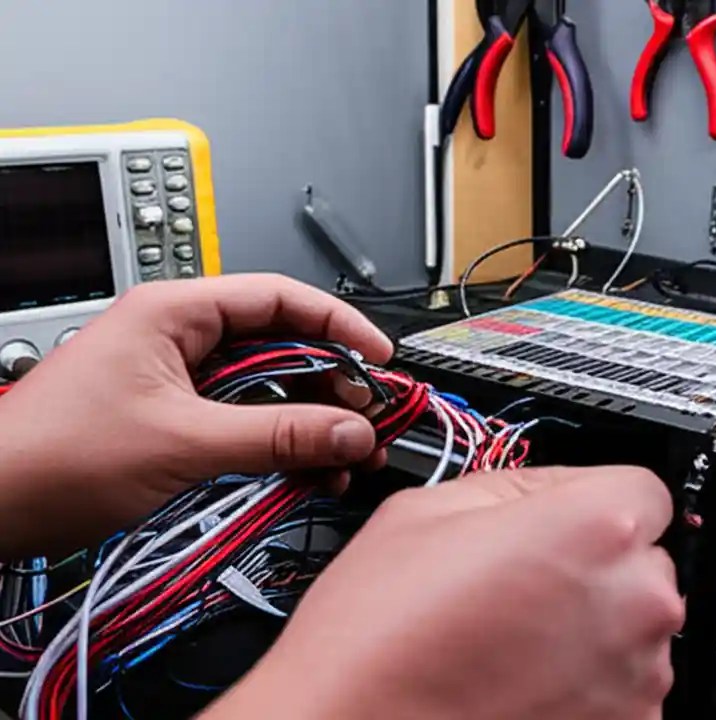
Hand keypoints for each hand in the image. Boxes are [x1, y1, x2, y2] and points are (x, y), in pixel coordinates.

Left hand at [0, 274, 392, 556]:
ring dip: (311, 423)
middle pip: (282, 346)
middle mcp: (179, 337)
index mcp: (174, 312)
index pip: (280, 298)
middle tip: (370, 420)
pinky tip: (310, 471)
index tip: (379, 360)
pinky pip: (245, 421)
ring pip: (268, 389)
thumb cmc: (51, 457)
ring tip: (348, 456)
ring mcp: (178, 380)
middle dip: (332, 386)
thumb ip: (278, 436)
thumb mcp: (185, 443)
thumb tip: (349, 429)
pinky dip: (281, 445)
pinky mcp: (175, 419)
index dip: (339, 324)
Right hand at [206, 466, 682, 719]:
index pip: (644, 490)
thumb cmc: (378, 645)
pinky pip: (625, 688)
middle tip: (522, 588)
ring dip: (592, 630)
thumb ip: (519, 487)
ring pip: (635, 627)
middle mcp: (636, 602)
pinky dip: (589, 686)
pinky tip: (524, 684)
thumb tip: (555, 489)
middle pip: (642, 560)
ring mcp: (639, 676)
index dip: (594, 505)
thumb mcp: (427, 509)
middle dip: (593, 568)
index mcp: (596, 527)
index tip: (564, 525)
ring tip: (512, 644)